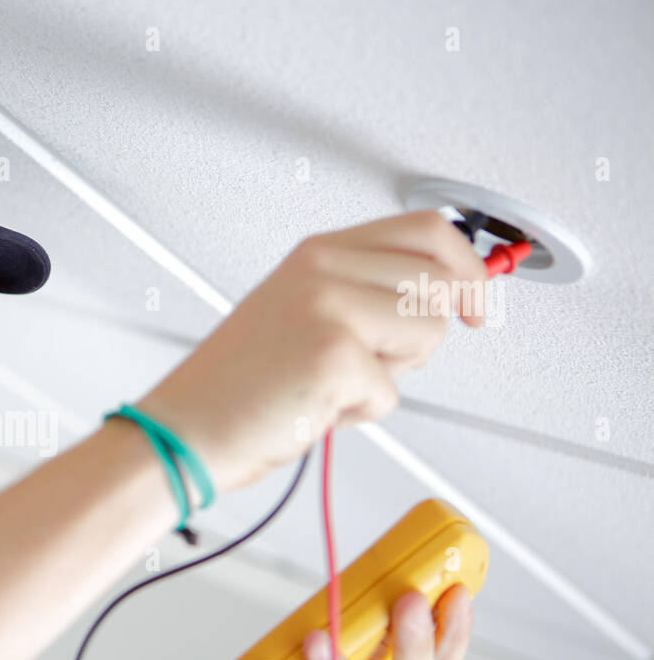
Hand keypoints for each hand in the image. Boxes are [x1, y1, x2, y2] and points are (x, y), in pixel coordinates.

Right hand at [136, 210, 488, 498]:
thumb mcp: (297, 311)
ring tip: (334, 381)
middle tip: (377, 359)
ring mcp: (330, 307)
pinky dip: (360, 412)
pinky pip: (392, 391)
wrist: (184, 429)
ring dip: (391, 373)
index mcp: (317, 252)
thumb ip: (362, 290)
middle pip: (440, 282)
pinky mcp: (335, 355)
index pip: (428, 230)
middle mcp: (323, 269)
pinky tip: (315, 405)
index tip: (475, 300)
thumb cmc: (235, 385)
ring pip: (427, 333)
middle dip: (422, 333)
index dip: (469, 267)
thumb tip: (445, 293)